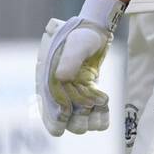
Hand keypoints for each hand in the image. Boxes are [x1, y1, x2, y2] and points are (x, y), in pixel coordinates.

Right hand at [33, 0, 123, 137]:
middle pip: (64, 116)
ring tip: (100, 115)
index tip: (63, 122)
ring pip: (79, 117)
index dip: (53, 117)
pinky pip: (91, 111)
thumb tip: (61, 78)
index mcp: (49, 78)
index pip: (48, 104)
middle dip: (75, 122)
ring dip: (89, 121)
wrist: (97, 31)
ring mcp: (74, 92)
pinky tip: (105, 117)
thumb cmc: (83, 36)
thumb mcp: (77, 45)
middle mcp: (59, 89)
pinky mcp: (87, 93)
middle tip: (87, 118)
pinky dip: (99, 117)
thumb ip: (70, 60)